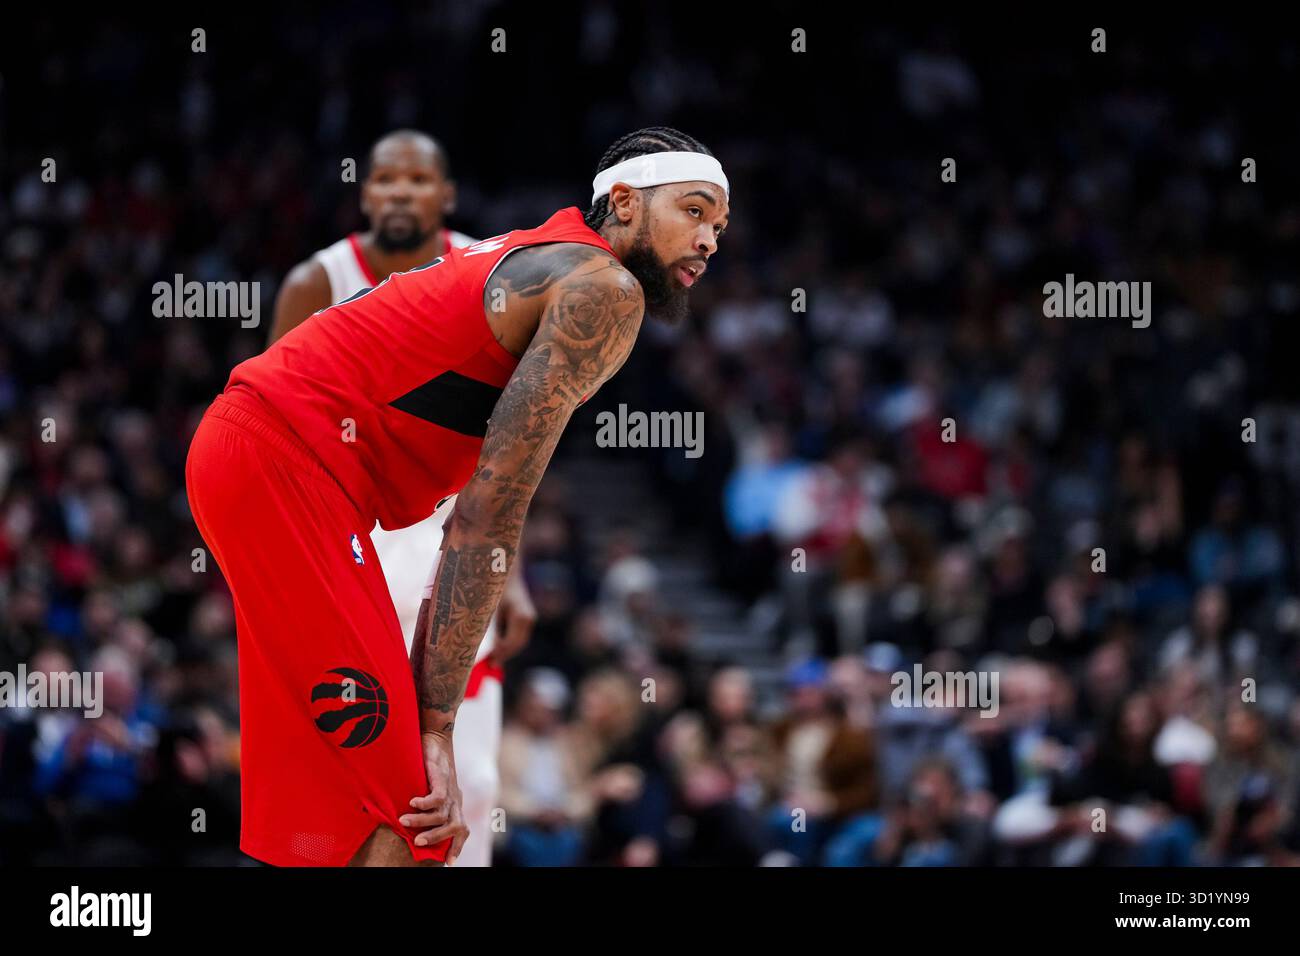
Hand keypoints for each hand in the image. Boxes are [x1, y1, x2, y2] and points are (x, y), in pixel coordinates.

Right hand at [401, 731, 468, 863]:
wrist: (436, 738)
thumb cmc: (430, 765)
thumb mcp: (433, 788)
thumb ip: (429, 806)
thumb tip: (410, 824)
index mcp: (455, 803)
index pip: (463, 829)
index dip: (457, 846)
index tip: (449, 862)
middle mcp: (455, 799)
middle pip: (454, 827)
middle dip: (436, 838)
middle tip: (417, 843)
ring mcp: (450, 789)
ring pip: (441, 814)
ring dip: (422, 821)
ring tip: (403, 821)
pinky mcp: (442, 777)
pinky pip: (437, 797)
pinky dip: (424, 804)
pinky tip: (411, 802)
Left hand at [489, 562, 535, 666]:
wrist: (505, 568)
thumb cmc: (493, 586)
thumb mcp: (489, 607)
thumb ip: (490, 628)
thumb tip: (488, 649)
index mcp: (520, 616)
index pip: (512, 643)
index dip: (501, 654)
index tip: (490, 662)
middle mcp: (528, 617)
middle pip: (518, 644)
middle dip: (505, 655)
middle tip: (491, 664)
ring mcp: (529, 617)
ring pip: (519, 641)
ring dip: (507, 650)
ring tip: (492, 659)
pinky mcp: (527, 617)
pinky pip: (519, 635)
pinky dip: (509, 643)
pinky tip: (498, 648)